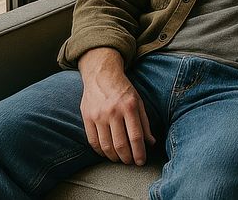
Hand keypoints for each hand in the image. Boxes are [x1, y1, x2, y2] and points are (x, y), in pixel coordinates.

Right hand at [78, 48, 155, 165]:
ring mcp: (99, 115)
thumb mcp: (139, 101)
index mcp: (130, 107)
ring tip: (120, 159)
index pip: (136, 136)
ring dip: (114, 157)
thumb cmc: (123, 89)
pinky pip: (93, 141)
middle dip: (127, 158)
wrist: (101, 75)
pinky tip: (107, 153)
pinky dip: (100, 151)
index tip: (141, 161)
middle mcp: (113, 111)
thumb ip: (145, 122)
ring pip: (106, 146)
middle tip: (130, 162)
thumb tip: (151, 143)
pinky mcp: (87, 118)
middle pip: (121, 144)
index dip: (139, 152)